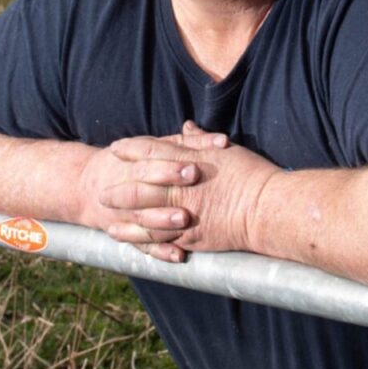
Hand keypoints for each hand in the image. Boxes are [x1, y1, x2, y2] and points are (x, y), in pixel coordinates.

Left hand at [94, 123, 272, 261]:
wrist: (266, 209)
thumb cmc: (251, 175)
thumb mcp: (225, 150)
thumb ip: (200, 140)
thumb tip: (186, 127)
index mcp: (187, 162)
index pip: (151, 152)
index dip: (131, 150)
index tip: (116, 149)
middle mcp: (178, 188)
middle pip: (138, 186)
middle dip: (118, 188)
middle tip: (101, 190)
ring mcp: (181, 214)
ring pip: (142, 216)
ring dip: (123, 218)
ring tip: (106, 219)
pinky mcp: (188, 237)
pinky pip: (156, 240)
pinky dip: (139, 240)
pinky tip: (126, 240)